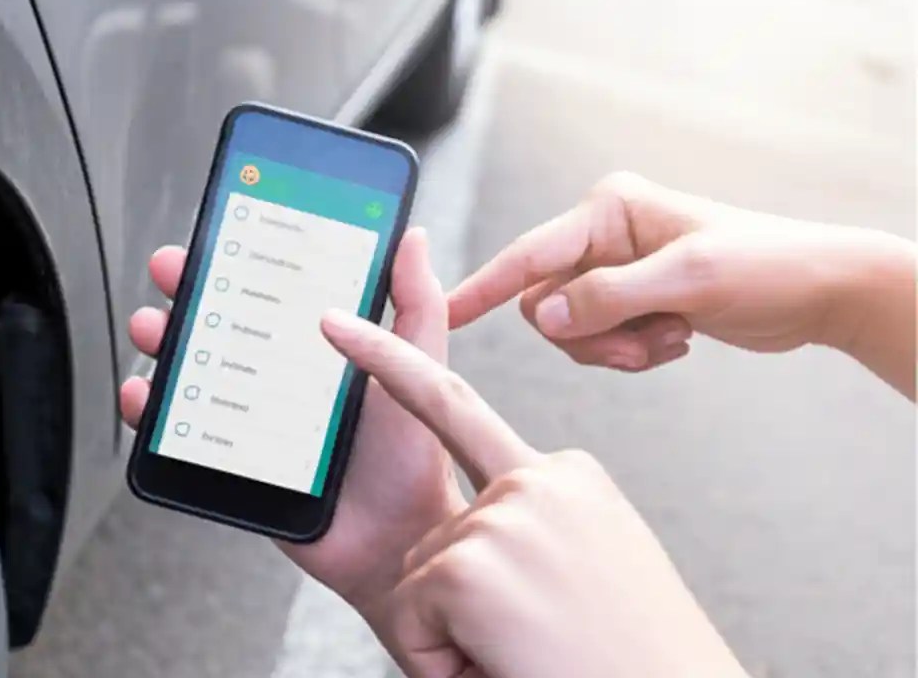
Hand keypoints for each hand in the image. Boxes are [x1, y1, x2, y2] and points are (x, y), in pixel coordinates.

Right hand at [119, 229, 466, 622]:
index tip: (222, 227)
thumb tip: (412, 236)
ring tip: (155, 327)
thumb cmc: (413, 459)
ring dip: (162, 339)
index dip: (242, 255)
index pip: (273, 288)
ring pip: (190, 367)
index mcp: (322, 346)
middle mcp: (279, 376)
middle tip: (173, 268)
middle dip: (187, 287)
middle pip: (221, 318)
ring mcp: (249, 417)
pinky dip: (150, 411)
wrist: (398, 541)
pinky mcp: (230, 460)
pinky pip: (177, 432)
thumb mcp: (422, 369)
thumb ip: (416, 304)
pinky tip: (146, 396)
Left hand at [320, 309, 747, 677]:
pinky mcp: (470, 564)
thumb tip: (468, 538)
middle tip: (537, 641)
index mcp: (564, 475)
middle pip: (438, 534)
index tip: (336, 326)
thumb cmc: (634, 658)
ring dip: (457, 634)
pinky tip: (503, 662)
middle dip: (458, 602)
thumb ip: (531, 525)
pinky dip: (441, 659)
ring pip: (422, 577)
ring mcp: (504, 515)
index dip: (388, 363)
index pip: (454, 405)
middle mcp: (537, 478)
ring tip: (531, 654)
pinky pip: (412, 615)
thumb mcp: (591, 565)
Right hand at [448, 171, 912, 377]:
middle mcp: (603, 234)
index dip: (482, 288)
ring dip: (618, 348)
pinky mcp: (630, 298)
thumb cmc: (766, 265)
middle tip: (644, 343)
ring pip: (571, 329)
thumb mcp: (688, 281)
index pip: (528, 255)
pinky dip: (634, 352)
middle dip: (592, 336)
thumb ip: (609, 297)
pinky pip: (599, 341)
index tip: (442, 315)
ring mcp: (615, 268)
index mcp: (608, 209)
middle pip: (547, 303)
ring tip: (670, 337)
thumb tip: (543, 316)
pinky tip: (677, 338)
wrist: (819, 289)